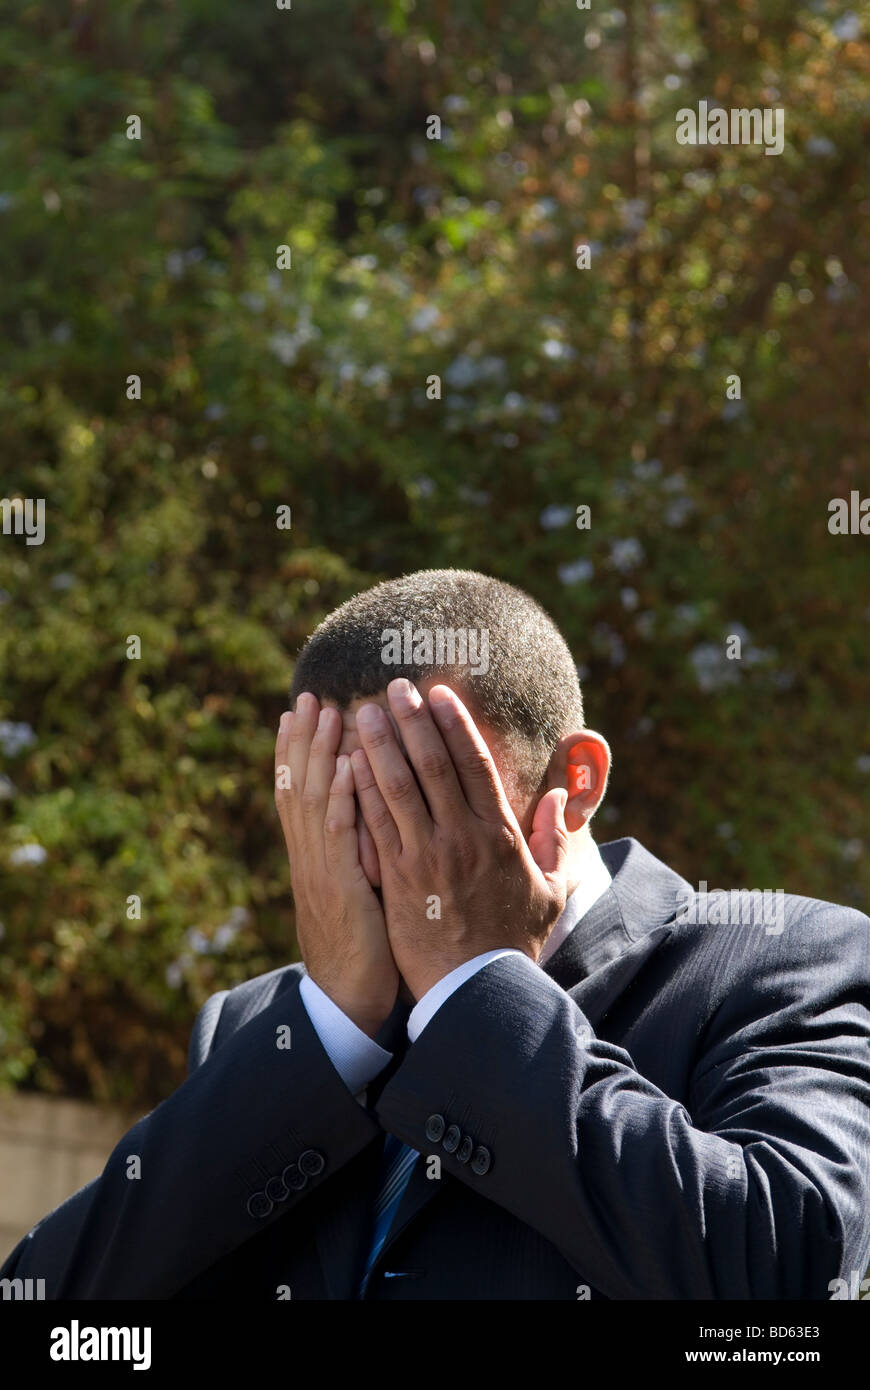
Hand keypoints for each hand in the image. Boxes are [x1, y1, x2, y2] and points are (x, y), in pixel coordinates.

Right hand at [275, 692, 398, 1036]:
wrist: (350, 1004)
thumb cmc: (364, 952)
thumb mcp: (355, 895)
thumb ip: (357, 855)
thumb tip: (370, 821)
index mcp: (315, 859)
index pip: (300, 795)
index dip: (297, 752)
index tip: (300, 711)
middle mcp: (312, 860)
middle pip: (300, 789)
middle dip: (303, 740)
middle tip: (307, 695)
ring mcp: (324, 873)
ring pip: (318, 803)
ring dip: (322, 755)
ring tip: (327, 712)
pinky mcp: (343, 891)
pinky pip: (343, 837)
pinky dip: (345, 799)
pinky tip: (353, 767)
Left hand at [349, 680, 569, 999]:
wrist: (478, 989)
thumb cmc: (514, 940)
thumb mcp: (551, 890)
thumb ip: (554, 840)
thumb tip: (560, 798)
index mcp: (499, 834)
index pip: (475, 765)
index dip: (456, 724)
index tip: (440, 693)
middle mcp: (462, 837)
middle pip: (434, 765)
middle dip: (413, 721)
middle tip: (394, 686)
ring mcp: (426, 857)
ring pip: (399, 789)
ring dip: (381, 746)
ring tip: (365, 712)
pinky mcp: (398, 879)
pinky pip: (375, 826)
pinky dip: (361, 792)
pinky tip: (347, 764)